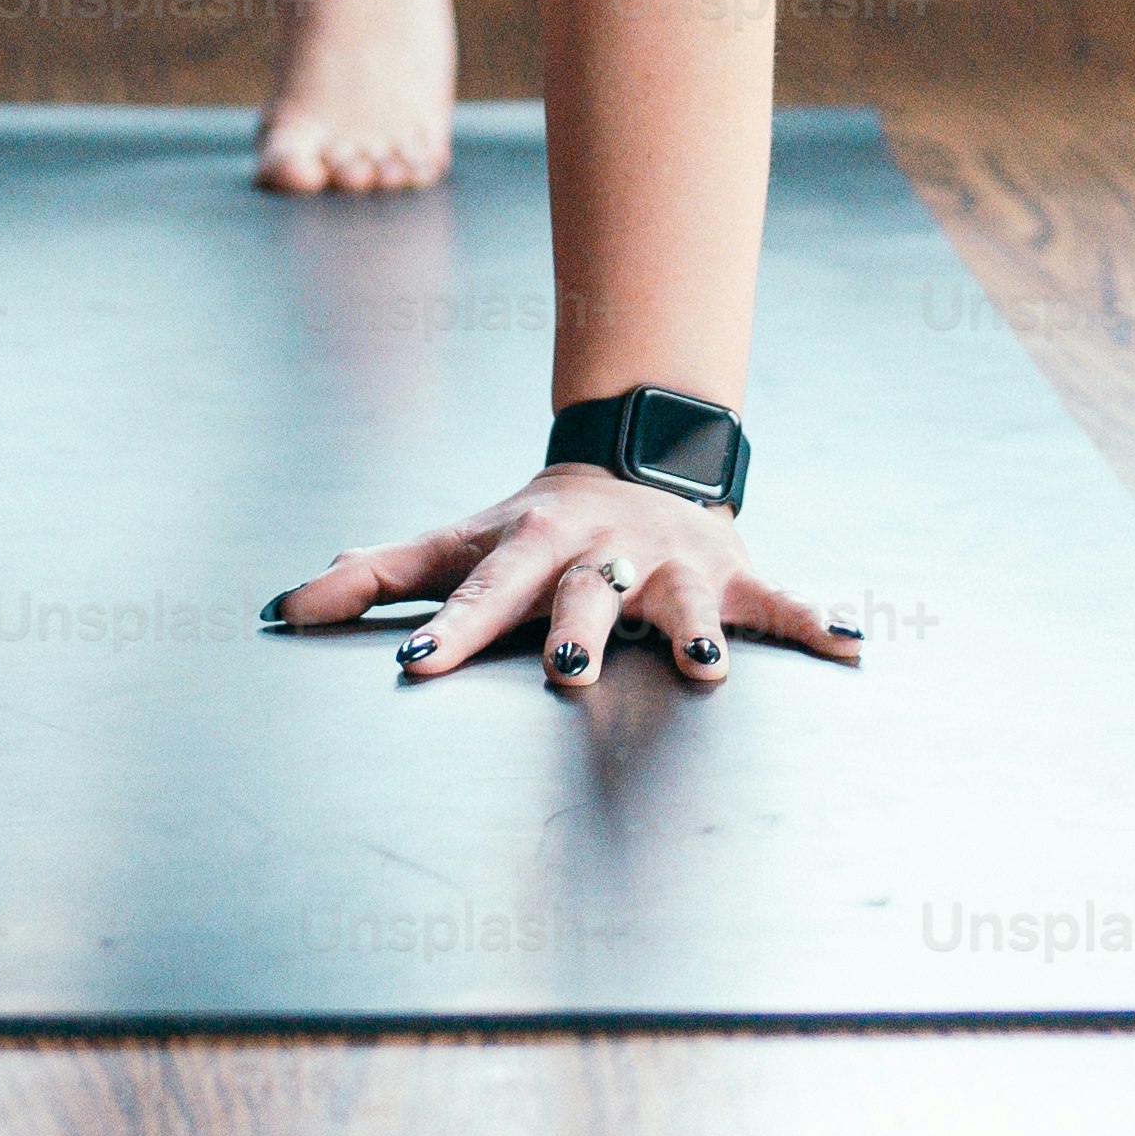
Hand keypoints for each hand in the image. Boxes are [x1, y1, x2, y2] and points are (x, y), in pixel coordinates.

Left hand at [264, 462, 858, 692]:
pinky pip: (780, 603)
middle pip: (582, 595)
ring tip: (706, 675)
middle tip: (564, 674)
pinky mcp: (731, 578)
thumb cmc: (529, 527)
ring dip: (695, 637)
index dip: (445, 629)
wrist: (637, 460)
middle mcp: (600, 555)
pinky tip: (857, 647)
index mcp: (528, 548)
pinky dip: (820, 623)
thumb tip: (277, 609)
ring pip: (683, 604)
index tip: (409, 668)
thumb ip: (372, 573)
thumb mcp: (456, 540)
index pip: (480, 593)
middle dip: (575, 632)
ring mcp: (670, 568)